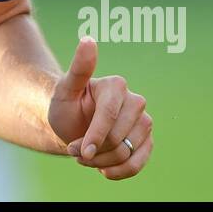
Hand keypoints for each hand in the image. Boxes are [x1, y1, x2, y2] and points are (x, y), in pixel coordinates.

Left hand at [46, 36, 152, 179]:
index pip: (108, 115)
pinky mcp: (147, 142)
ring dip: (102, 163)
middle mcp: (135, 101)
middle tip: (75, 150)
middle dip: (93, 151)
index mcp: (117, 85)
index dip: (93, 136)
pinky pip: (138, 164)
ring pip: (127, 153)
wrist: (72, 124)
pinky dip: (118, 172)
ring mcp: (144, 122)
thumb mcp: (65, 88)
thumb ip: (78, 68)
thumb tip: (87, 39)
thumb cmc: (66, 105)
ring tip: (86, 157)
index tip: (76, 150)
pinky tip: (103, 169)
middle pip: (118, 138)